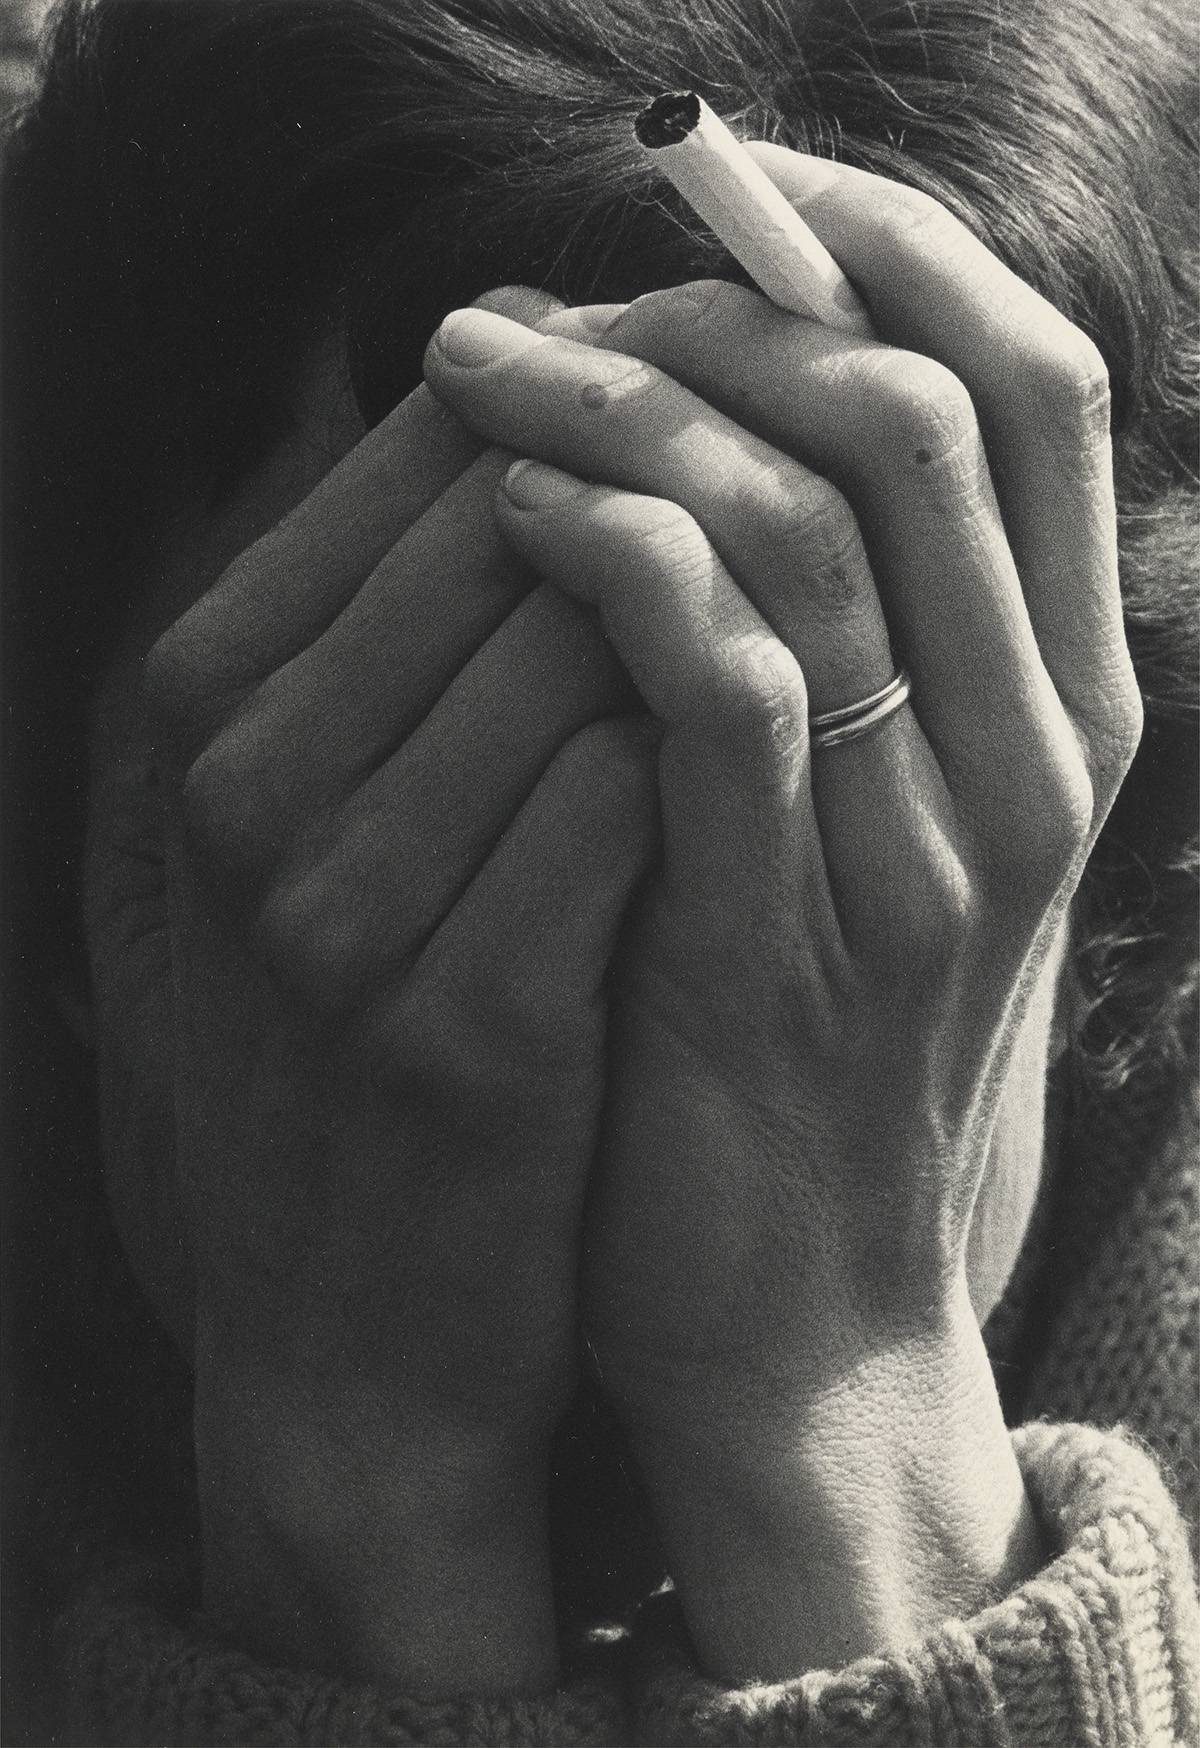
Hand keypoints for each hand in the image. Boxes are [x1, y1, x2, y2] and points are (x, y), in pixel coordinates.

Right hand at [88, 293, 657, 1693]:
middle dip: (659, 485)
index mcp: (196, 703)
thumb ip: (387, 629)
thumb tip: (533, 422)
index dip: (576, 403)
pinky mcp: (467, 1019)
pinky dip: (701, 755)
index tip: (689, 404)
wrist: (348, 1330)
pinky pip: (621, 797)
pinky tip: (749, 763)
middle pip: (497, 523)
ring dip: (699, 617)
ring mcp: (342, 908)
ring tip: (776, 626)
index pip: (408, 458)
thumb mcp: (306, 824)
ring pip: (579, 643)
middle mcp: (242, 788)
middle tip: (773, 491)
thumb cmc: (356, 1036)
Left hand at [423, 156, 1139, 1674]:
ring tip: (479, 372)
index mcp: (1064, 697)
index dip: (887, 246)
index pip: (1029, 384)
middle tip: (554, 289)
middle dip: (731, 302)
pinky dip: (618, 563)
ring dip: (630, 410)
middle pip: (926, 413)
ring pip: (814, 527)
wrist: (795, 1299)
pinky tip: (512, 511)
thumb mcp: (870, 813)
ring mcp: (924, 847)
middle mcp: (1033, 753)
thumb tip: (727, 411)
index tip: (728, 188)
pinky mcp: (787, 931)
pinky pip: (726, 685)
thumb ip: (852, 630)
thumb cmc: (801, 1029)